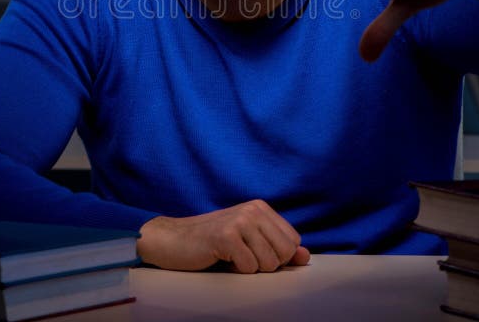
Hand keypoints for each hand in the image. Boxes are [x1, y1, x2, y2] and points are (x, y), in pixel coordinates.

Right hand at [137, 199, 310, 272]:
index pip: (293, 241)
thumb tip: (305, 256)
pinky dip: (236, 271)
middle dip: (266, 265)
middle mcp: (253, 209)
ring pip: (268, 263)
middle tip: (242, 257)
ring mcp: (239, 220)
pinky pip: (248, 268)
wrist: (172, 240)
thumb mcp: (249, 242)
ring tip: (230, 258)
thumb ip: (277, 247)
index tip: (254, 253)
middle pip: (285, 253)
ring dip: (249, 269)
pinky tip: (221, 259)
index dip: (277, 256)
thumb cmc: (211, 243)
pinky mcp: (226, 236)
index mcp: (260, 207)